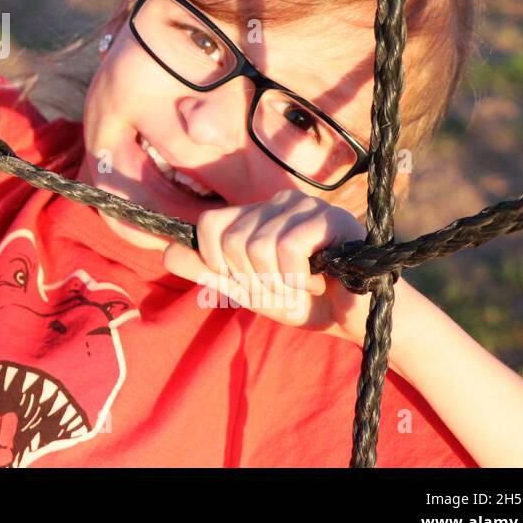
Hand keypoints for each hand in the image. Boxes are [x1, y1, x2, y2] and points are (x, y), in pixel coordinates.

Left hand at [162, 189, 382, 341]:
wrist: (357, 320)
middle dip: (249, 280)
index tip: (243, 284)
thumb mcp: (247, 290)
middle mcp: (278, 203)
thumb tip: (165, 251)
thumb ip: (208, 272)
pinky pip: (288, 247)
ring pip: (256, 244)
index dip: (215, 261)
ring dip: (275, 284)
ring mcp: (305, 207)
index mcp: (257, 215)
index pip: (209, 223)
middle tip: (278, 292)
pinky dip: (295, 277)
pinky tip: (314, 284)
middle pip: (230, 238)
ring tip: (298, 290)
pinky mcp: (331, 220)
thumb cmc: (306, 302)